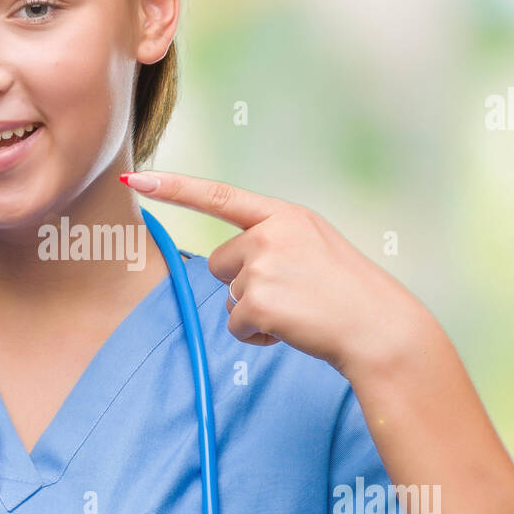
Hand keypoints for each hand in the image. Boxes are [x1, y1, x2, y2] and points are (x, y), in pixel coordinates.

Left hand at [121, 170, 435, 379]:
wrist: (378, 327)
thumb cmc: (346, 293)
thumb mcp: (313, 247)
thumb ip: (272, 242)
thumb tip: (227, 267)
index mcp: (285, 215)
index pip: (219, 196)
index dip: (173, 188)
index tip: (135, 177)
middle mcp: (271, 233)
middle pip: (219, 263)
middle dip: (244, 284)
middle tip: (292, 295)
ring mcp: (263, 266)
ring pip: (228, 296)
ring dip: (254, 312)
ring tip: (298, 311)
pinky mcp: (258, 301)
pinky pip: (236, 325)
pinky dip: (259, 335)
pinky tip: (292, 329)